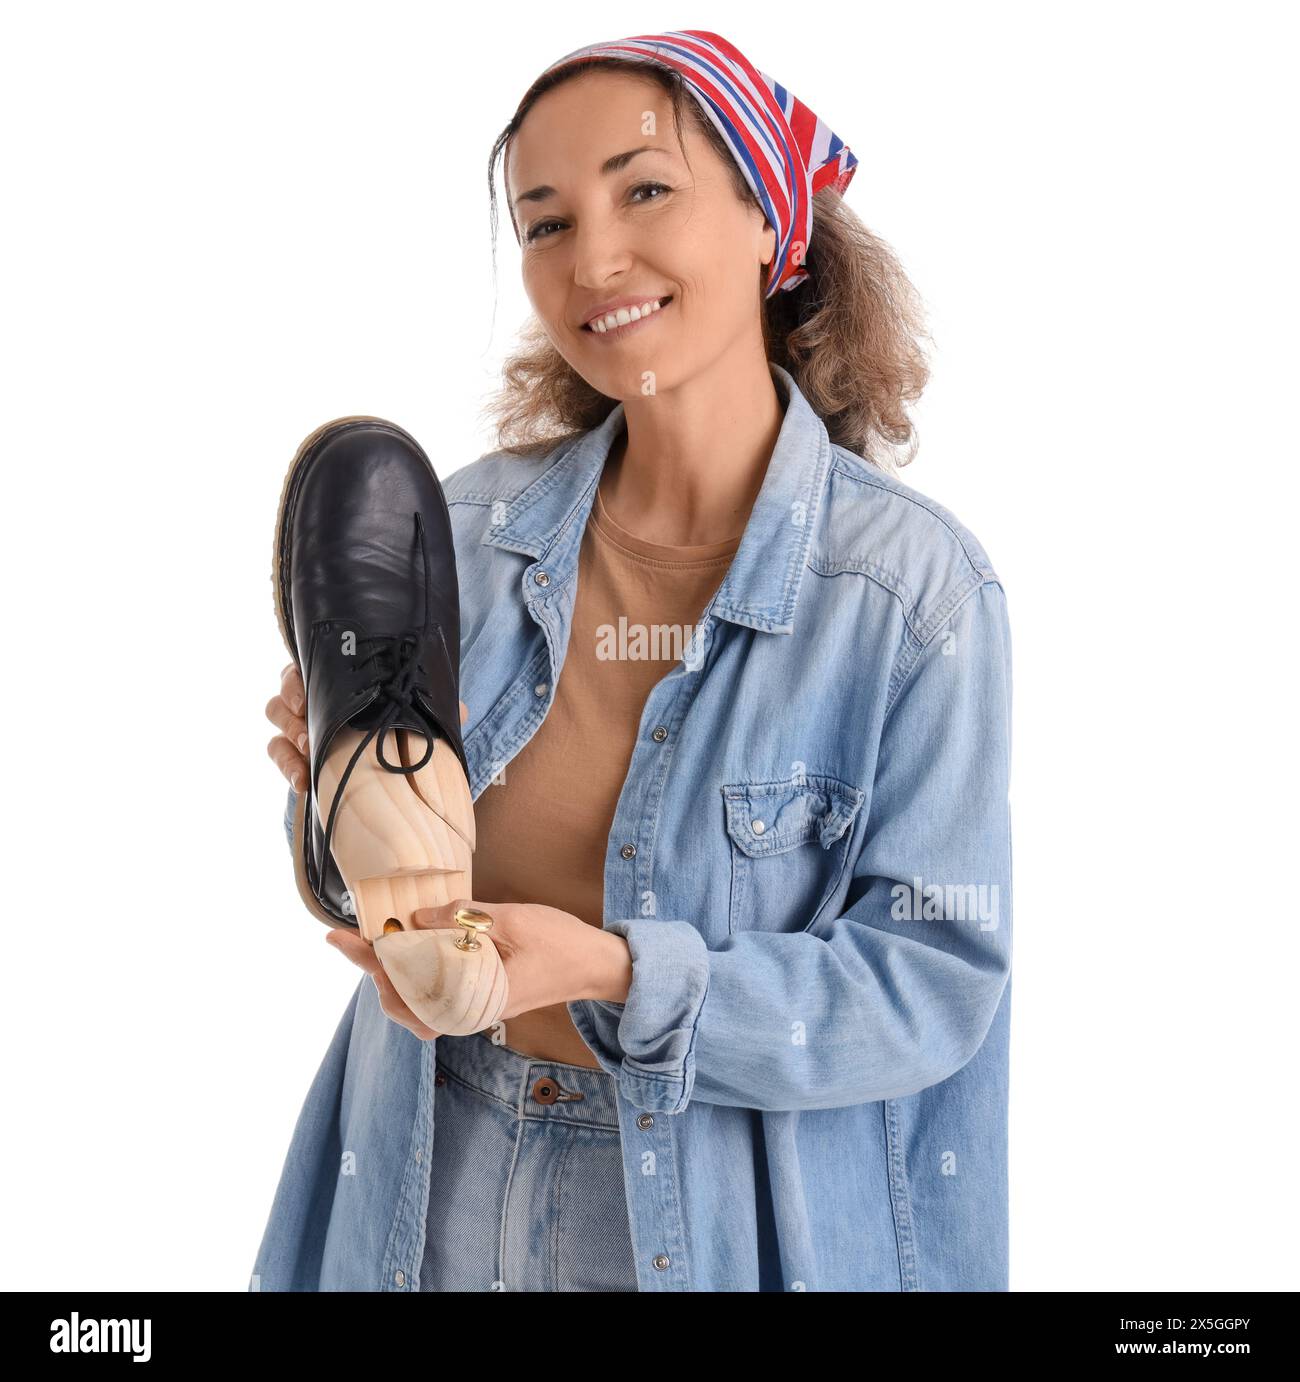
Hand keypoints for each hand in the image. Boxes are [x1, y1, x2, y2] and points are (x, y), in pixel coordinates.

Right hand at [267, 663, 467, 792]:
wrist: (389, 773)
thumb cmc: (398, 728)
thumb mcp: (418, 717)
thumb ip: (433, 709)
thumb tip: (460, 710)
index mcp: (338, 681)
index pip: (306, 668)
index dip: (298, 677)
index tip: (306, 694)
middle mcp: (313, 699)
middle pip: (285, 693)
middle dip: (291, 708)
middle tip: (307, 724)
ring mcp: (300, 728)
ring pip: (277, 720)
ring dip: (289, 736)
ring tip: (308, 752)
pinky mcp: (297, 757)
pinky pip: (279, 755)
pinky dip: (287, 767)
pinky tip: (304, 782)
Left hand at [324, 898, 631, 1040]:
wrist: (595, 967)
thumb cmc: (560, 944)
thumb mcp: (511, 920)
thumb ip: (461, 918)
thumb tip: (416, 917)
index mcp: (471, 997)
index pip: (405, 984)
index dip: (369, 958)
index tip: (340, 937)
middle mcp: (466, 1013)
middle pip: (400, 1001)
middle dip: (373, 968)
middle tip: (353, 935)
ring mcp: (472, 1010)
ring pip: (414, 1006)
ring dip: (392, 976)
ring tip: (380, 943)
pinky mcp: (478, 1002)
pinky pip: (433, 1001)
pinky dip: (415, 980)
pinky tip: (414, 953)